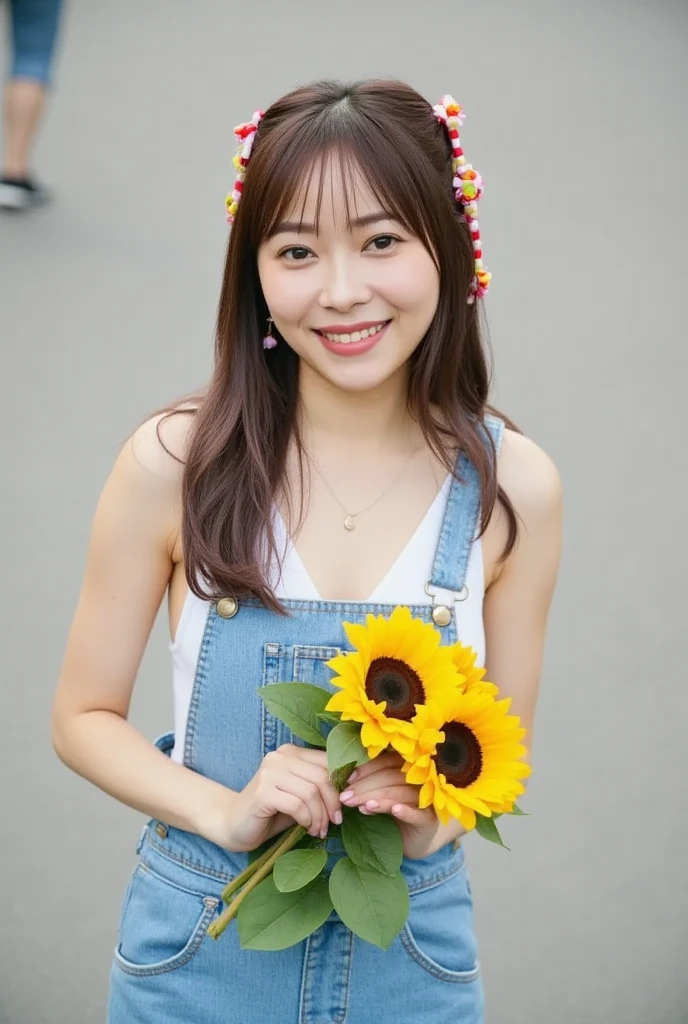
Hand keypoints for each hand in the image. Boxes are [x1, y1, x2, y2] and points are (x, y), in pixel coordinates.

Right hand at [209, 744, 342, 853]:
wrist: (234, 825)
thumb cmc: (272, 812)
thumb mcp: (300, 795)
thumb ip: (319, 786)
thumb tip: (351, 787)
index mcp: (291, 752)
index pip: (327, 761)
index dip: (341, 783)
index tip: (345, 804)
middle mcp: (280, 756)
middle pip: (322, 777)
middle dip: (333, 803)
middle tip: (334, 822)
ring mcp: (269, 772)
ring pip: (311, 792)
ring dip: (320, 816)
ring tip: (318, 829)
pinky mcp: (263, 792)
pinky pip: (297, 805)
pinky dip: (306, 819)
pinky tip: (306, 828)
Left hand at [338, 751, 442, 859]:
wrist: (413, 840)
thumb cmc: (394, 814)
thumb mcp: (380, 797)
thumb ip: (370, 787)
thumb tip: (348, 783)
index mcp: (407, 768)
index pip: (386, 762)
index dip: (366, 769)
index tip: (347, 780)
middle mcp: (419, 780)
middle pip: (390, 777)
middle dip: (365, 787)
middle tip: (346, 797)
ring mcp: (426, 799)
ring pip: (399, 794)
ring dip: (378, 799)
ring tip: (361, 806)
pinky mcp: (429, 820)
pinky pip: (417, 814)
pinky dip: (406, 811)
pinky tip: (394, 810)